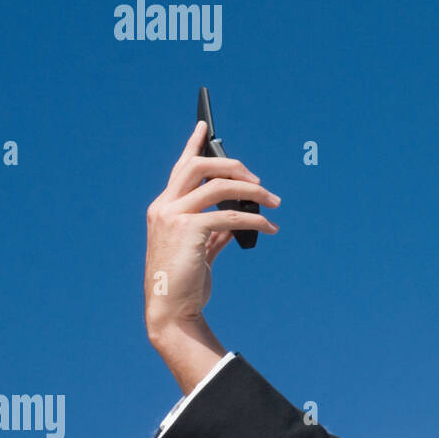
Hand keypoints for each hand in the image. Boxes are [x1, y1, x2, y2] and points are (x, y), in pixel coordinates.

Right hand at [144, 119, 280, 340]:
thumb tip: (238, 217)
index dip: (193, 144)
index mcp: (164, 208)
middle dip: (232, 165)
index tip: (204, 125)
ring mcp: (172, 217)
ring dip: (253, 191)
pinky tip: (270, 228)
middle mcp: (164, 207)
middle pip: (198, 166)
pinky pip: (230, 215)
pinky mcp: (188, 230)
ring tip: (274, 202)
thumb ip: (213, 229)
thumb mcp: (199, 250)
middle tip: (258, 178)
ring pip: (218, 186)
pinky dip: (255, 219)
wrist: (172, 312)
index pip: (180, 168)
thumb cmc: (185, 283)